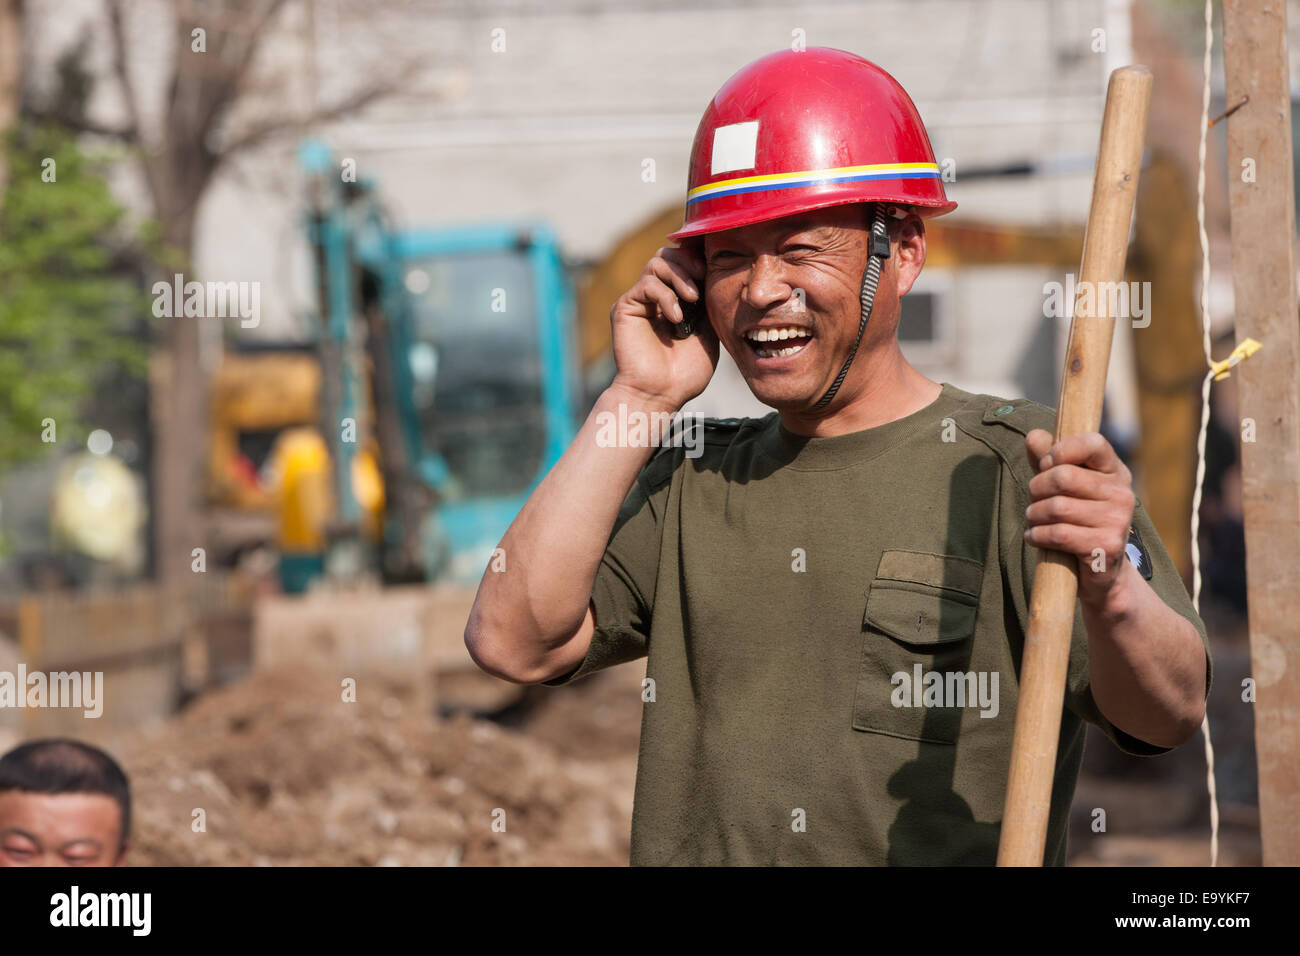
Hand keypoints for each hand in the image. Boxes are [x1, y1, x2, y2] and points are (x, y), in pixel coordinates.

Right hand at [608, 244, 718, 412]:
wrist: (661, 394)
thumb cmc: (685, 371)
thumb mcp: (708, 330)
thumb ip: (708, 301)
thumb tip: (716, 271)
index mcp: (676, 299)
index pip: (684, 263)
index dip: (699, 259)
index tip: (716, 268)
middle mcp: (656, 296)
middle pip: (669, 254)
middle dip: (689, 261)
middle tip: (703, 276)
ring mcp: (640, 300)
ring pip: (657, 262)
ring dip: (680, 276)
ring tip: (692, 299)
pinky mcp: (626, 307)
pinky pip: (647, 285)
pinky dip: (666, 296)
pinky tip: (677, 317)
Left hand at [1023, 429, 1136, 604]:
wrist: (1101, 573)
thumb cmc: (1077, 521)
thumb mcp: (1063, 487)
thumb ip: (1048, 460)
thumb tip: (1034, 436)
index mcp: (1114, 471)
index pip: (1092, 442)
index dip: (1060, 451)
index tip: (1046, 465)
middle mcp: (1122, 493)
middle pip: (1063, 476)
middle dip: (1036, 489)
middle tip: (1033, 500)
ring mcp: (1118, 520)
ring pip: (1057, 507)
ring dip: (1034, 515)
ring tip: (1034, 521)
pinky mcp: (1107, 546)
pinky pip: (1059, 534)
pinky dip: (1037, 536)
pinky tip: (1035, 537)